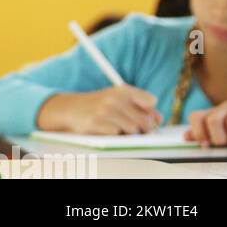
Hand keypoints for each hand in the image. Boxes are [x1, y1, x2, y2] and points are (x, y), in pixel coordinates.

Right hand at [38, 86, 161, 134]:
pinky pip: (117, 135)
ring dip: (127, 134)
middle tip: (131, 128)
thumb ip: (140, 106)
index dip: (150, 113)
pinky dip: (114, 136)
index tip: (144, 117)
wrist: (68, 108)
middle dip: (142, 129)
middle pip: (145, 121)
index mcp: (122, 90)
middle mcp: (114, 98)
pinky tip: (105, 131)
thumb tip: (158, 119)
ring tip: (116, 129)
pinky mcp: (95, 124)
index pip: (150, 102)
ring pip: (133, 130)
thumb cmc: (97, 106)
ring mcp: (104, 111)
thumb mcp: (118, 99)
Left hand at [185, 100, 226, 145]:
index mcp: (216, 113)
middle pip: (211, 120)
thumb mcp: (225, 133)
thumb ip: (206, 134)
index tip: (206, 144)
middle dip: (217, 138)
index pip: (196, 116)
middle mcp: (226, 108)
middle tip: (226, 144)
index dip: (198, 132)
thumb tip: (186, 137)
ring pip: (225, 121)